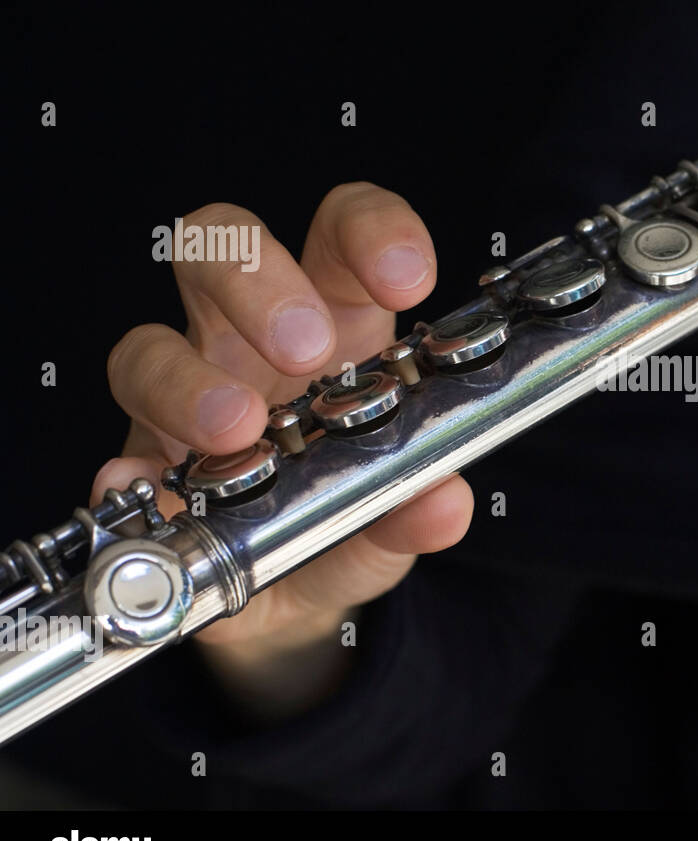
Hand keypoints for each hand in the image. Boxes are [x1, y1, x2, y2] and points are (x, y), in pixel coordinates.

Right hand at [96, 184, 473, 714]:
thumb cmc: (344, 527)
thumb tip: (443, 502)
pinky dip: (125, 476)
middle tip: (305, 351)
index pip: (340, 234)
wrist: (288, 609)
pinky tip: (147, 493)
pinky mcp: (136, 473)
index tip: (405, 279)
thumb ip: (418, 509)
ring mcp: (181, 398)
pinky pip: (111, 459)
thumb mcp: (392, 522)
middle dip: (259, 283)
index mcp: (333, 324)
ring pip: (147, 343)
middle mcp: (246, 343)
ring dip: (187, 381)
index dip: (369, 231)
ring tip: (236, 430)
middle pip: (222, 246)